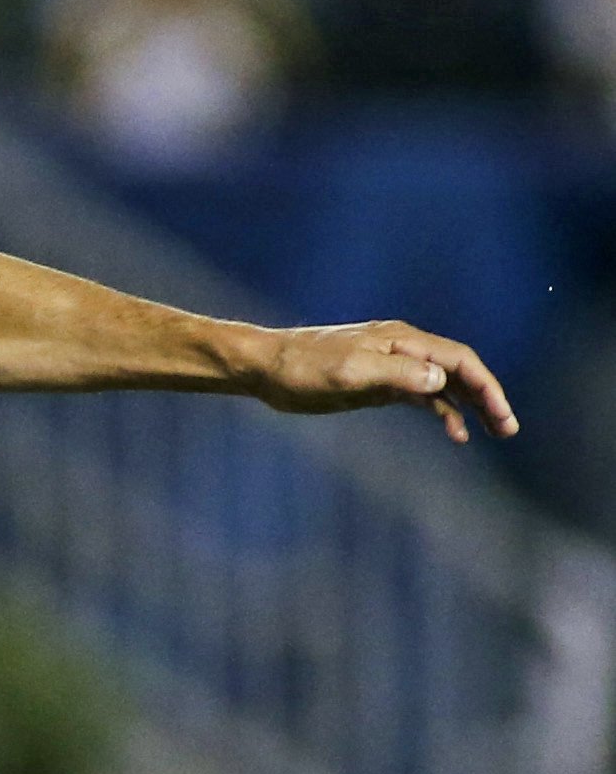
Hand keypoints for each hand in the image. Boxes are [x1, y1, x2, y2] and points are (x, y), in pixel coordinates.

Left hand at [250, 320, 516, 443]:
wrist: (266, 368)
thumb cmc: (303, 366)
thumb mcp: (350, 371)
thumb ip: (395, 373)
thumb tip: (440, 379)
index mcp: (400, 340)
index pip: (459, 359)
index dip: (486, 385)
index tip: (502, 415)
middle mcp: (402, 349)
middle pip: (459, 370)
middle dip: (487, 396)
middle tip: (508, 429)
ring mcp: (391, 366)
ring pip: (445, 384)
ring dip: (471, 406)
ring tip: (493, 432)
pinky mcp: (378, 384)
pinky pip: (422, 396)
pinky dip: (443, 411)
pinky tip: (455, 433)